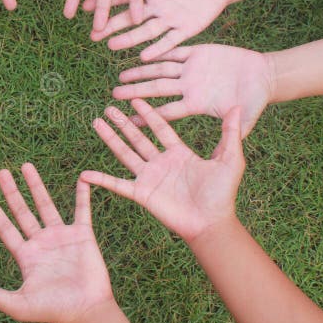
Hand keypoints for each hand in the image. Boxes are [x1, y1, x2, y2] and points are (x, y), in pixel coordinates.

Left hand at [0, 164, 113, 322]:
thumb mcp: (19, 305)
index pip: (5, 228)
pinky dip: (82, 194)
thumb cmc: (53, 311)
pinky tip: (81, 178)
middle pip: (22, 211)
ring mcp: (61, 236)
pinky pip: (82, 210)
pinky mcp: (82, 235)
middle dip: (11, 192)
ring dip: (36, 185)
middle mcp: (41, 242)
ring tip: (26, 166)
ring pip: (46, 204)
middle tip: (1, 172)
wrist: (86, 312)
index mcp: (26, 255)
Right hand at [80, 99, 243, 242]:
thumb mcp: (230, 159)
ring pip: (124, 153)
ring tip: (96, 123)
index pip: (160, 128)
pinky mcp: (141, 193)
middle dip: (123, 123)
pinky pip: (117, 185)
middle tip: (109, 107)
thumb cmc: (222, 193)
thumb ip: (229, 133)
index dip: (148, 114)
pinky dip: (100, 180)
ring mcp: (149, 177)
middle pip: (137, 138)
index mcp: (179, 153)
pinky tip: (85, 174)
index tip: (136, 100)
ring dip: (110, 139)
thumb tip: (237, 107)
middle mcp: (161, 163)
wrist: (211, 222)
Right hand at [86, 0, 232, 60]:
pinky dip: (158, 48)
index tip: (86, 7)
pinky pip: (170, 41)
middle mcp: (156, 7)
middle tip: (93, 34)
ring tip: (111, 46)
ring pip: (145, 32)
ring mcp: (169, 20)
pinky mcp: (186, 29)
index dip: (105, 2)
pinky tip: (143, 55)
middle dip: (111, 26)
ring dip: (128, 39)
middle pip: (128, 19)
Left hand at [113, 44, 273, 136]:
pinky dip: (161, 50)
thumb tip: (227, 148)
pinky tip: (143, 51)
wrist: (265, 76)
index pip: (167, 111)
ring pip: (161, 70)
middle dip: (136, 91)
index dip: (149, 116)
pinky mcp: (198, 52)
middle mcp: (189, 88)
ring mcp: (192, 70)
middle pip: (157, 89)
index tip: (129, 121)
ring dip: (142, 71)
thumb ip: (235, 131)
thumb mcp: (246, 119)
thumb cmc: (255, 101)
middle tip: (114, 95)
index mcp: (196, 104)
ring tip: (122, 74)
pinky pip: (175, 50)